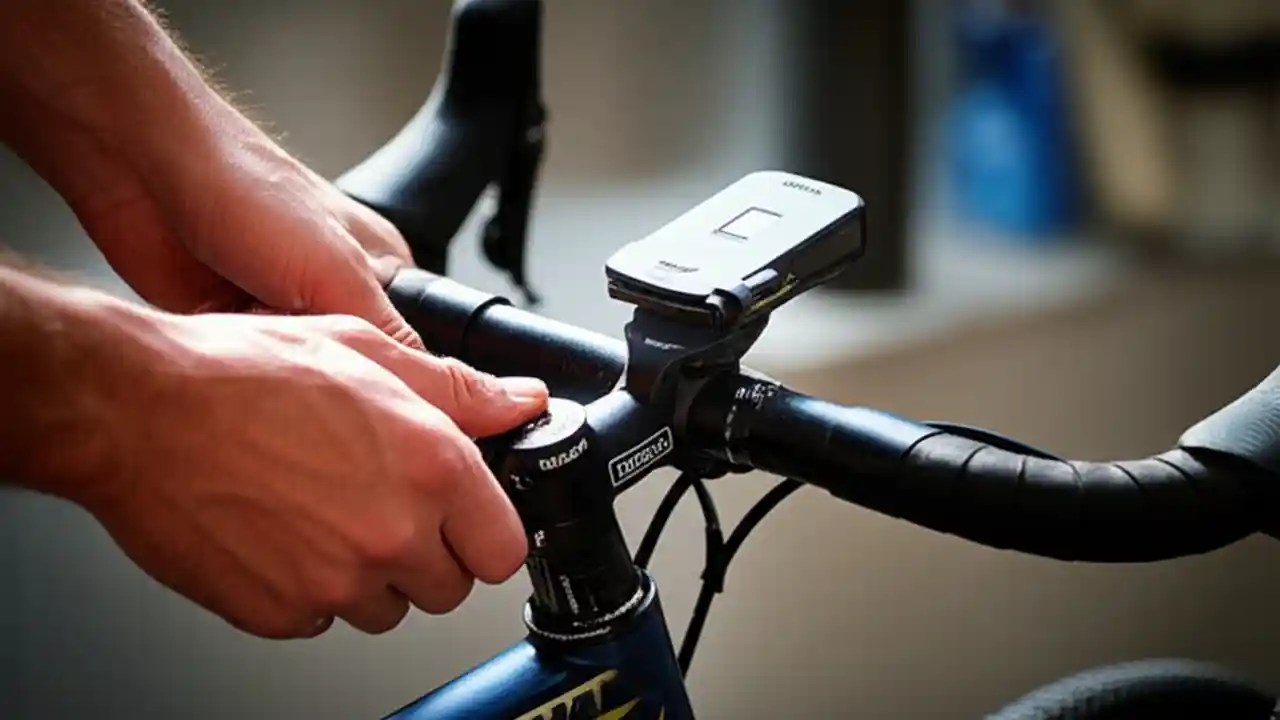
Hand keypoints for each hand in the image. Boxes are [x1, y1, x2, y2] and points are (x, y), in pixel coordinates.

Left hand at [4, 95, 420, 345]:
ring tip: (260, 342)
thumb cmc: (246, 187)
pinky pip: (249, 368)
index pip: (408, 346)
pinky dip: (239, 365)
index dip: (391, 375)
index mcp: (379, 269)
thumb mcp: (336, 269)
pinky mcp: (227, 320)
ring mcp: (277, 305)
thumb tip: (421, 385)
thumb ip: (385, 332)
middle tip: (305, 356)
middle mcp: (331, 288)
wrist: (141, 166)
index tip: (368, 388)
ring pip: (296, 371)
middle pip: (349, 365)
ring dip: (277, 368)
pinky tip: (230, 348)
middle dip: (326, 371)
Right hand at [81, 310, 546, 637]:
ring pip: (385, 608)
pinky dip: (306, 588)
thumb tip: (521, 400)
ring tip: (321, 510)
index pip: (503, 549)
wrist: (137, 410)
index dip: (482, 533)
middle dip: (426, 554)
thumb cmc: (242, 372)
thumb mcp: (366, 351)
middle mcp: (393, 532)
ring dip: (367, 574)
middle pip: (448, 587)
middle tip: (380, 505)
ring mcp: (335, 581)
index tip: (461, 520)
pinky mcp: (279, 612)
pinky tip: (281, 532)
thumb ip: (458, 389)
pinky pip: (318, 619)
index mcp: (431, 466)